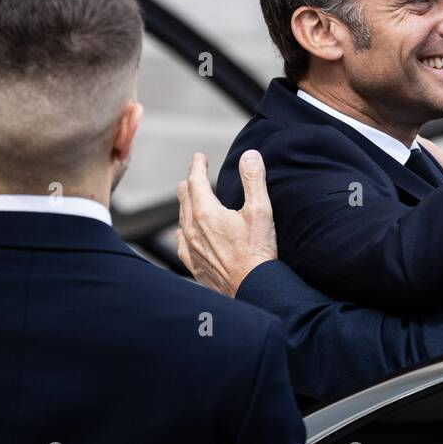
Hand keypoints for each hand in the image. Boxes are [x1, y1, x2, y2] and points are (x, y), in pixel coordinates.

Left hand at [176, 150, 278, 296]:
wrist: (253, 288)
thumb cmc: (258, 251)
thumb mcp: (261, 210)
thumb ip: (253, 179)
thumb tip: (249, 155)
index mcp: (206, 213)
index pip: (196, 181)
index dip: (197, 166)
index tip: (199, 157)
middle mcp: (193, 230)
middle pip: (185, 199)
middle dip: (190, 183)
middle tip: (193, 174)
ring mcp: (192, 249)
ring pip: (182, 220)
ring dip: (185, 205)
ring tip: (186, 197)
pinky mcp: (195, 266)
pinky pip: (181, 244)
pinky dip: (182, 232)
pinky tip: (183, 233)